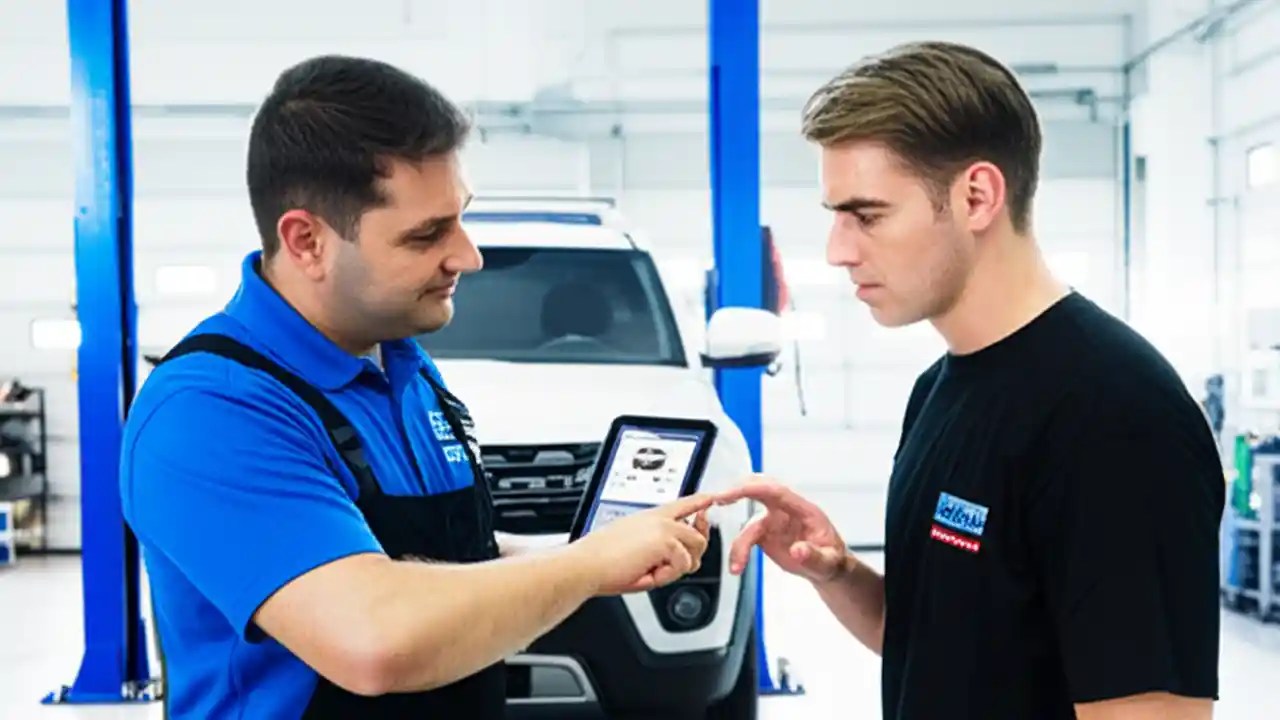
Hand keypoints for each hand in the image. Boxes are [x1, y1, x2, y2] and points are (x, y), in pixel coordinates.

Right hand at [570, 494, 712, 595]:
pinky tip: (646, 572)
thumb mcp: (633, 549)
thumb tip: (673, 559)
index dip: (699, 502)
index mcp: (649, 517)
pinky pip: (682, 566)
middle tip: (664, 570)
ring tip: (648, 571)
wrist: (586, 565)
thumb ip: (656, 548)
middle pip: (698, 537)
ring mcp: (664, 528)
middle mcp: (660, 519)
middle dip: (689, 559)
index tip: (711, 497)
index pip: (681, 505)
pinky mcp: (666, 541)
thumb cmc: (601, 561)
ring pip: (693, 553)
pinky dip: (666, 577)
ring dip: (674, 570)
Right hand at [715, 475, 848, 583]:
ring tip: (736, 565)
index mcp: (803, 509)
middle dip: (736, 492)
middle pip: (758, 490)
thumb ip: (814, 556)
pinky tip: (737, 566)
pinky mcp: (765, 533)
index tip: (730, 493)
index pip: (775, 491)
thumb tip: (797, 550)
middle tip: (716, 500)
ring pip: (748, 522)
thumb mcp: (829, 562)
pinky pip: (746, 537)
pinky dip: (738, 551)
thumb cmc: (832, 560)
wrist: (827, 568)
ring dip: (739, 543)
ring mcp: (774, 520)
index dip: (751, 489)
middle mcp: (786, 510)